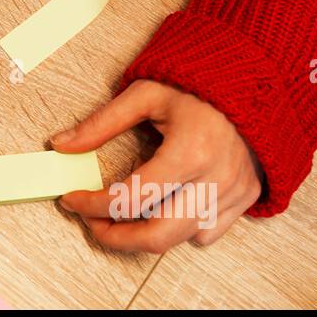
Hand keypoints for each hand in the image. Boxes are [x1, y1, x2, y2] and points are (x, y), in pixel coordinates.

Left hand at [51, 80, 263, 251]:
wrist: (255, 77)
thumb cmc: (198, 83)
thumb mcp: (145, 94)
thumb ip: (101, 123)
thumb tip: (61, 144)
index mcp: (190, 151)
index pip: (129, 197)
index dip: (91, 205)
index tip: (71, 200)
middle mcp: (215, 179)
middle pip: (157, 236)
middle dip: (116, 237)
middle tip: (92, 223)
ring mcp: (235, 192)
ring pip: (181, 239)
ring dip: (144, 235)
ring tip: (121, 216)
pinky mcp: (247, 197)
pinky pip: (207, 233)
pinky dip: (180, 228)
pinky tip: (164, 206)